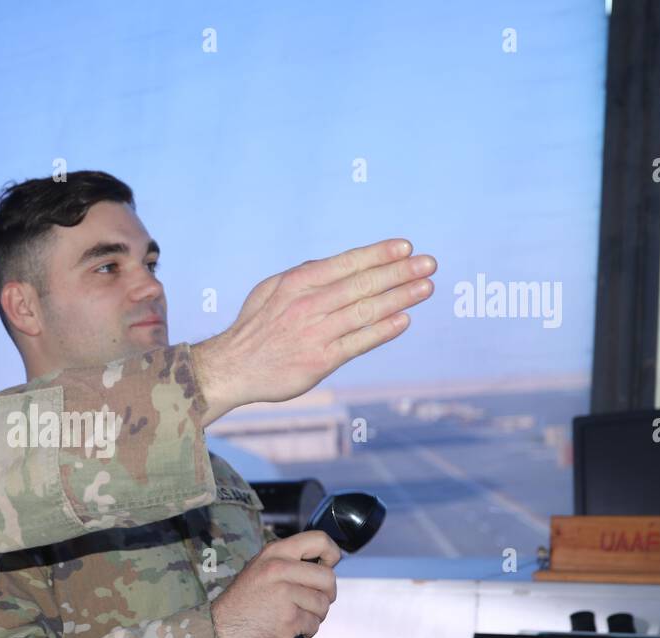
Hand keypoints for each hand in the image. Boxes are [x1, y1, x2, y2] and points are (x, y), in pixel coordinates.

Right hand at [194, 239, 436, 424]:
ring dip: (399, 298)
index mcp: (296, 283)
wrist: (231, 368)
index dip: (378, 254)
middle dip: (399, 272)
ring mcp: (315, 333)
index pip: (346, 263)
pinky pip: (358, 343)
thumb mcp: (269, 290)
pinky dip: (382, 331)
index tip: (406, 247)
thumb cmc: (254, 328)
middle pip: (362, 285)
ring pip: (365, 311)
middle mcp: (307, 305)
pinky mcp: (320, 361)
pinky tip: (404, 320)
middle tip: (428, 263)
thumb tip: (334, 262)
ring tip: (426, 287)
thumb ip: (302, 275)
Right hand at [211, 531, 341, 637]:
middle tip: (314, 600)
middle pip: (328, 577)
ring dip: (316, 614)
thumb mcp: (261, 567)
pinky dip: (307, 629)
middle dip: (326, 593)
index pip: (320, 540)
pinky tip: (292, 627)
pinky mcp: (289, 619)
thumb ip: (289, 562)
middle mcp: (280, 569)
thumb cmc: (243, 600)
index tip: (328, 566)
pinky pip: (314, 623)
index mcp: (275, 552)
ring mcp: (285, 594)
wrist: (221, 628)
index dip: (332, 554)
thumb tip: (324, 564)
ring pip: (323, 603)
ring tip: (298, 615)